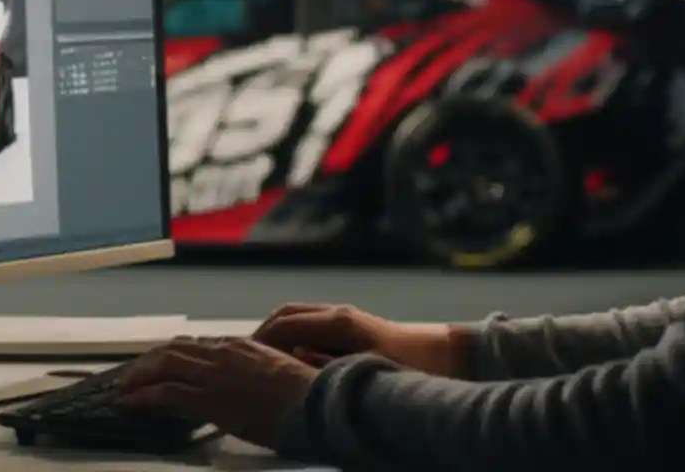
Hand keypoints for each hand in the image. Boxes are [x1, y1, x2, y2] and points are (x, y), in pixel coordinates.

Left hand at [117, 337, 317, 448]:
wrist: (317, 405)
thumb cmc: (307, 396)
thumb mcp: (280, 374)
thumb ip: (256, 372)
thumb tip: (246, 383)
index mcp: (242, 346)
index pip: (196, 346)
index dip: (173, 355)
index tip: (160, 363)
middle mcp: (224, 353)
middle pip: (174, 350)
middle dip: (149, 362)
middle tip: (133, 375)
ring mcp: (215, 374)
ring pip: (164, 366)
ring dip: (139, 376)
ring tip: (125, 388)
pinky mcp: (209, 398)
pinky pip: (165, 393)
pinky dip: (143, 396)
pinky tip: (131, 403)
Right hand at [252, 303, 467, 376]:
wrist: (441, 354)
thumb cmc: (408, 367)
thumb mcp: (364, 371)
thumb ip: (325, 367)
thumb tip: (292, 363)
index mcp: (338, 321)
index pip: (283, 325)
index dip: (260, 341)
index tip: (243, 359)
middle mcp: (336, 313)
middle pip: (283, 314)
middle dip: (260, 335)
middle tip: (243, 359)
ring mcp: (340, 316)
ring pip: (293, 317)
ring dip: (274, 335)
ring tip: (260, 360)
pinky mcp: (345, 324)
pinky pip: (307, 324)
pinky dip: (289, 337)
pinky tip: (287, 359)